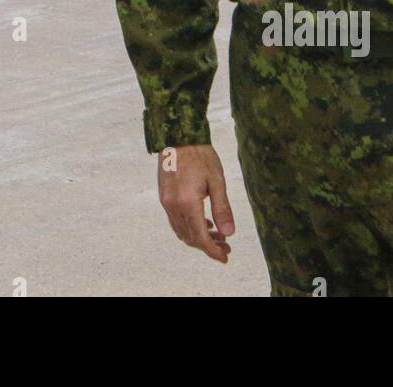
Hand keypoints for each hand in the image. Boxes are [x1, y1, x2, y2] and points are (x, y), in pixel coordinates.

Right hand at [158, 144, 234, 262]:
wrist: (178, 136)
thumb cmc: (200, 155)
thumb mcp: (216, 181)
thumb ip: (222, 208)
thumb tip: (229, 233)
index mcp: (187, 203)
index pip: (200, 237)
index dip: (213, 251)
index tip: (225, 257)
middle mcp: (173, 206)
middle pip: (190, 237)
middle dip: (208, 246)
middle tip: (226, 246)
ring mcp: (166, 202)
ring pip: (181, 231)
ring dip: (198, 237)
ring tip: (217, 235)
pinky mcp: (164, 196)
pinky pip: (176, 220)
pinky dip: (189, 227)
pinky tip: (203, 222)